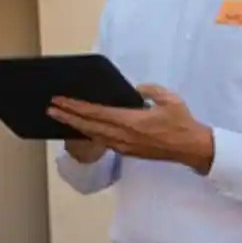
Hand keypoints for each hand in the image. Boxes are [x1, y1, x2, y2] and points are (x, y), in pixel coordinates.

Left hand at [48, 84, 214, 173]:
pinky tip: (83, 129)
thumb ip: (150, 90)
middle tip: (50, 109)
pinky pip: (103, 142)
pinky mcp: (128, 152)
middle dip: (68, 117)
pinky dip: (90, 134)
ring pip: (94, 136)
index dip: (76, 107)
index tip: (61, 101)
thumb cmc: (181, 122)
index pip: (96, 113)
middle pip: (89, 126)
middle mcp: (123, 136)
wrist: (191, 148)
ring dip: (76, 127)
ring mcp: (124, 146)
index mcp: (130, 121)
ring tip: (61, 118)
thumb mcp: (168, 99)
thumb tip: (136, 90)